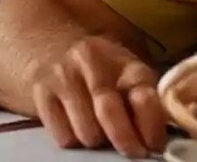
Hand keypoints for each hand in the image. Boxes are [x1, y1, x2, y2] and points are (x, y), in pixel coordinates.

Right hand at [30, 35, 165, 157]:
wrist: (50, 46)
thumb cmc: (99, 71)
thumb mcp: (125, 75)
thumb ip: (142, 99)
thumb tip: (156, 139)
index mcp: (122, 60)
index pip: (143, 95)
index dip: (151, 126)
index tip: (154, 145)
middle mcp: (91, 60)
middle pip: (109, 112)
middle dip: (124, 140)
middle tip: (131, 151)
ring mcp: (63, 76)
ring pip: (87, 132)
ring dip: (97, 140)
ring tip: (99, 130)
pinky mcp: (40, 93)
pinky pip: (63, 137)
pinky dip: (74, 140)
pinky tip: (77, 127)